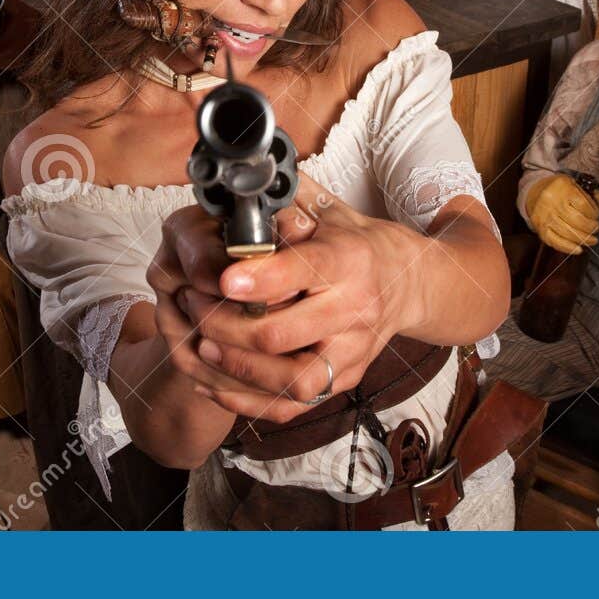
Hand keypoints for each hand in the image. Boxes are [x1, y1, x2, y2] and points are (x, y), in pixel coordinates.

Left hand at [160, 177, 415, 423]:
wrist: (406, 280)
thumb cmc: (352, 240)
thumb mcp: (327, 209)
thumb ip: (285, 203)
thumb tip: (239, 191)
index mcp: (351, 260)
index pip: (307, 272)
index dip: (262, 279)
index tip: (223, 279)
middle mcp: (356, 310)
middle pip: (284, 335)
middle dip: (227, 326)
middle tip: (192, 307)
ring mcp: (353, 352)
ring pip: (292, 380)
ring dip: (237, 369)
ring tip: (202, 346)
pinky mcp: (345, 380)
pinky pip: (295, 406)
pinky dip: (249, 402)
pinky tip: (215, 384)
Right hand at [526, 173, 598, 254]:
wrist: (535, 192)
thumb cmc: (561, 190)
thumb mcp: (579, 187)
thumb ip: (598, 197)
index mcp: (562, 187)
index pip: (583, 205)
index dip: (593, 213)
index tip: (595, 215)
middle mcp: (551, 201)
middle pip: (576, 220)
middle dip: (590, 228)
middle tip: (595, 228)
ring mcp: (544, 216)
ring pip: (567, 233)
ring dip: (583, 240)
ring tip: (592, 240)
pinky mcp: (540, 228)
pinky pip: (555, 242)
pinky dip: (568, 248)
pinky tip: (578, 249)